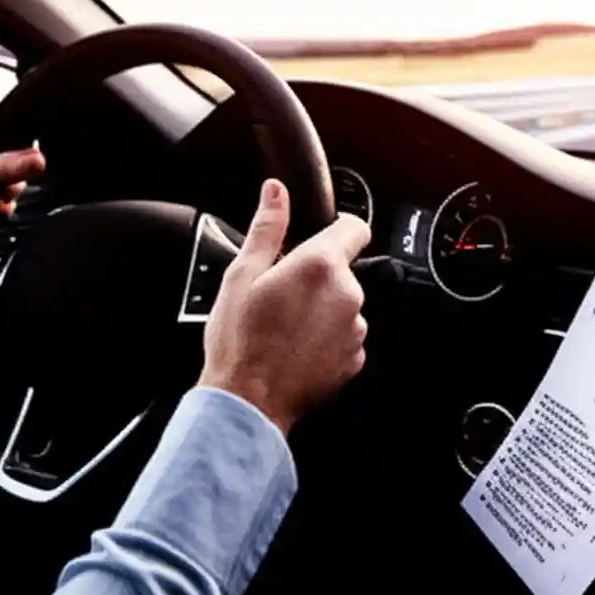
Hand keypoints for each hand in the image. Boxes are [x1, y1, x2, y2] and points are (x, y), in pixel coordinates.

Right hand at [198, 179, 370, 433]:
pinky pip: (344, 337)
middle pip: (343, 271)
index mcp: (321, 266)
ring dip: (323, 309)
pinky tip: (295, 348)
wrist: (248, 402)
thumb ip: (267, 228)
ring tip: (285, 326)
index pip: (354, 228)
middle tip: (281, 294)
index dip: (339, 227)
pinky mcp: (354, 359)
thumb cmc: (240, 341)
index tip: (322, 234)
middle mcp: (347, 295)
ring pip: (343, 305)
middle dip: (317, 277)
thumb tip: (276, 192)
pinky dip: (326, 338)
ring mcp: (354, 329)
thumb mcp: (243, 274)